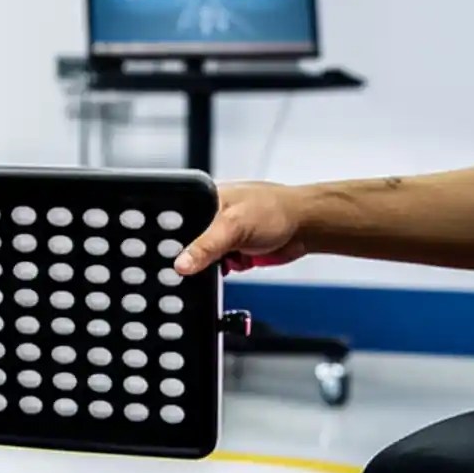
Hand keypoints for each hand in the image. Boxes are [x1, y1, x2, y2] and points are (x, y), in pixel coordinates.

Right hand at [174, 181, 307, 275]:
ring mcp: (219, 236)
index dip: (168, 239)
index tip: (167, 257)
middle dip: (186, 256)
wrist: (306, 227)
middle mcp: (208, 216)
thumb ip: (206, 246)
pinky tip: (223, 270)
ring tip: (212, 265)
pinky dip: (217, 273)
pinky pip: (213, 268)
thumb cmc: (276, 209)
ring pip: (198, 258)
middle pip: (183, 242)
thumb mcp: (234, 225)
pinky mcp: (229, 253)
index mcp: (204, 198)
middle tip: (188, 266)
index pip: (174, 221)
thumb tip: (181, 264)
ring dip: (204, 266)